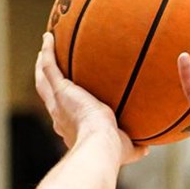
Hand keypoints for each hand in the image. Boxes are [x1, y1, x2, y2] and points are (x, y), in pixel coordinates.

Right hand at [34, 33, 146, 164]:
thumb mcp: (126, 149)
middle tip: (48, 68)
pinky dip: (47, 51)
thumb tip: (147, 149)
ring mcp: (58, 102)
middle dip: (48, 82)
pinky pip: (50, 66)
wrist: (101, 145)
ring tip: (44, 49)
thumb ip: (136, 148)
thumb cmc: (113, 151)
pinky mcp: (61, 90)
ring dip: (42, 64)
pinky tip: (49, 36)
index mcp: (72, 129)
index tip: (69, 97)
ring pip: (44, 79)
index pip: (65, 115)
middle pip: (48, 94)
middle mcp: (60, 115)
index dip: (64, 105)